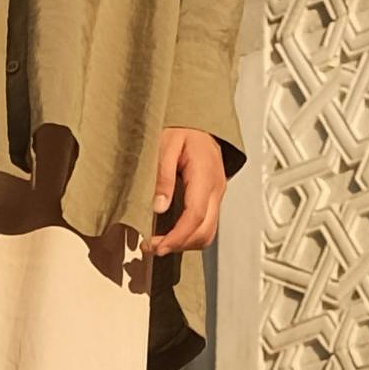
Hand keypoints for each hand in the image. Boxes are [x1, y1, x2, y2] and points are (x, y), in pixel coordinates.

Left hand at [148, 129, 228, 258]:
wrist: (200, 121)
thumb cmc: (183, 128)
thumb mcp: (166, 144)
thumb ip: (163, 176)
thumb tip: (159, 207)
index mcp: (205, 174)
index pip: (196, 215)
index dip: (177, 236)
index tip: (158, 246)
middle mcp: (216, 188)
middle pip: (205, 230)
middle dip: (179, 245)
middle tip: (152, 248)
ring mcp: (216, 195)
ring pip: (208, 233)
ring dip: (185, 244)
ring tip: (159, 244)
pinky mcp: (212, 198)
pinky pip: (206, 225)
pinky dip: (189, 236)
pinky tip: (171, 235)